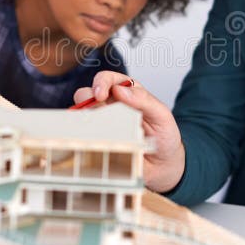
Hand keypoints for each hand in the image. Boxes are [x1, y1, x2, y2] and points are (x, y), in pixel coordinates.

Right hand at [74, 71, 184, 192]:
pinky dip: (82, 137)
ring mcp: (101, 125)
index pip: (107, 79)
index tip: (101, 95)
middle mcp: (110, 107)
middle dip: (85, 98)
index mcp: (126, 93)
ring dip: (83, 118)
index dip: (101, 83)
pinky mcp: (98, 143)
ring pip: (80, 115)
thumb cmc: (164, 136)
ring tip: (93, 128)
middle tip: (94, 110)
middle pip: (86, 94)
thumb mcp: (161, 115)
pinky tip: (91, 142)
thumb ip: (144, 100)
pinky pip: (82, 137)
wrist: (164, 165)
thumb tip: (120, 89)